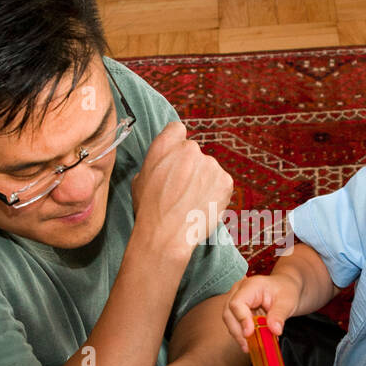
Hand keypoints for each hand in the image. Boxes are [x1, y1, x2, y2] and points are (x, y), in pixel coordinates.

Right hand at [131, 121, 233, 259]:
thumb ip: (156, 164)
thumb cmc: (149, 210)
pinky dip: (216, 193)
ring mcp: (210, 164)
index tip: (176, 159)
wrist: (166, 235)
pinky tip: (203, 206)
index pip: (177, 129)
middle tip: (183, 189)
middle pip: (194, 152)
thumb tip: (164, 165)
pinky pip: (222, 183)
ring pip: (209, 169)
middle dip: (191, 167)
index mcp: (165, 144)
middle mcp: (190, 149)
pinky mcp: (225, 180)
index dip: (177, 144)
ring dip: (204, 181)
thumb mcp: (140, 179)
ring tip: (192, 203)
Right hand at [222, 273, 301, 351]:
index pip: (237, 303)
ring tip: (253, 346)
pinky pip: (236, 326)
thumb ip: (279, 315)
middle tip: (248, 346)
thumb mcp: (287, 301)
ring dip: (240, 336)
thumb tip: (274, 330)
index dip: (242, 319)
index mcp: (250, 286)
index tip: (249, 333)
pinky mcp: (238, 312)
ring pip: (230, 322)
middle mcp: (238, 292)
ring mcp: (236, 301)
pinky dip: (244, 336)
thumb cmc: (286, 290)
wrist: (286, 288)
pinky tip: (254, 342)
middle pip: (229, 314)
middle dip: (238, 332)